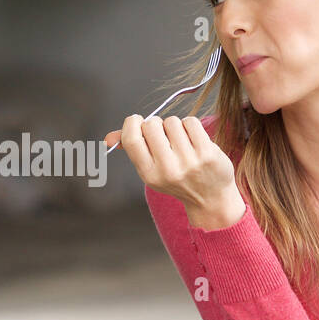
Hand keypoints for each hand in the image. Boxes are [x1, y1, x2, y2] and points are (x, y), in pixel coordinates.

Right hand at [104, 115, 244, 228]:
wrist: (210, 198)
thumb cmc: (176, 178)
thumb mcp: (152, 170)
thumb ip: (132, 150)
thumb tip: (108, 138)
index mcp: (149, 175)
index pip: (132, 139)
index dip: (132, 123)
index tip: (138, 121)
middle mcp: (168, 170)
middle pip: (151, 125)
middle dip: (156, 124)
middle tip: (163, 134)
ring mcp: (189, 162)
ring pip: (172, 121)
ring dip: (175, 126)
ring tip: (180, 140)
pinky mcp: (207, 153)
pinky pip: (191, 122)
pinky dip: (190, 125)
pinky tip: (193, 139)